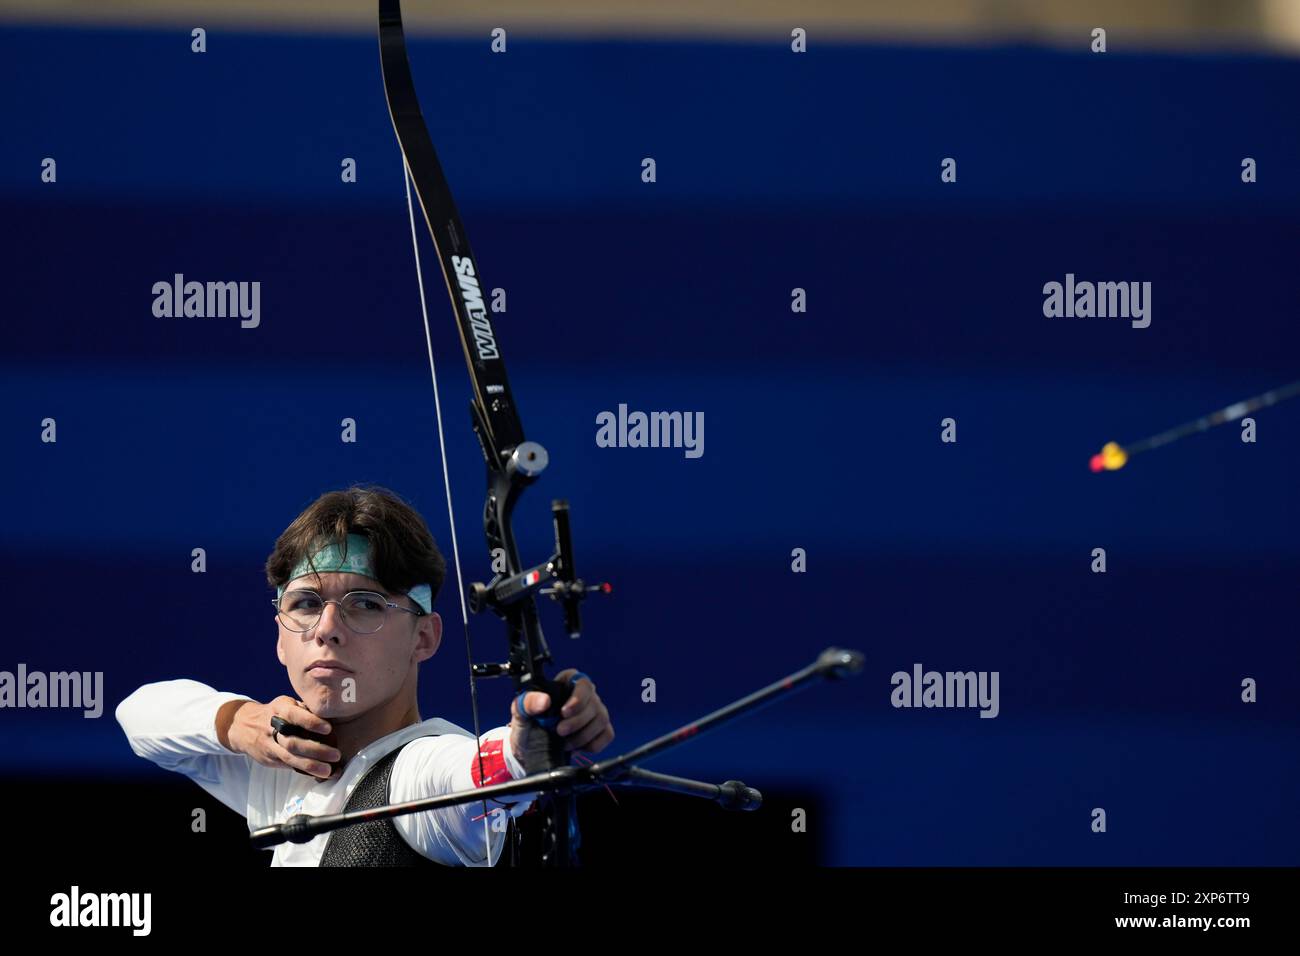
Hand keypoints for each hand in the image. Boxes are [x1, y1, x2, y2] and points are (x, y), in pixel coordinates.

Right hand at [226, 696, 340, 779]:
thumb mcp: (285, 703)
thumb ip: (303, 709)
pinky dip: (305, 771)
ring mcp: (269, 746)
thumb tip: (331, 715)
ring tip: (329, 770)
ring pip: (290, 758)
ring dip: (311, 765)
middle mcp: (272, 729)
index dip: (310, 722)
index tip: (328, 728)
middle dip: (316, 750)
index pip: (293, 715)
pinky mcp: (269, 759)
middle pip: (293, 742)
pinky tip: (320, 774)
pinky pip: (288, 766)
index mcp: (279, 710)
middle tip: (335, 755)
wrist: (243, 726)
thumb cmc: (274, 713)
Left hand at [509, 668, 613, 762]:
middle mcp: (586, 696)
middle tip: (559, 732)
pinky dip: (591, 745)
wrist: (530, 748)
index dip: (578, 698)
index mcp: (567, 682)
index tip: (564, 712)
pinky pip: (606, 735)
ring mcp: (596, 712)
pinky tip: (575, 746)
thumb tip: (544, 701)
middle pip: (593, 704)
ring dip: (582, 736)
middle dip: (576, 722)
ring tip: (563, 742)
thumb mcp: (520, 711)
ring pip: (601, 720)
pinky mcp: (602, 730)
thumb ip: (528, 702)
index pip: (583, 683)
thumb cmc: (528, 724)